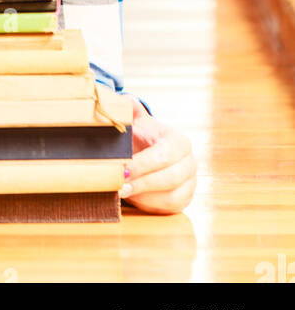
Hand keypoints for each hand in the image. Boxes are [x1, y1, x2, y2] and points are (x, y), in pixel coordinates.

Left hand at [119, 97, 196, 213]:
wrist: (149, 152)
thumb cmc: (142, 137)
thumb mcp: (137, 122)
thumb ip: (130, 110)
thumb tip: (125, 100)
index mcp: (180, 141)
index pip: (164, 155)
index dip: (143, 164)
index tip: (122, 169)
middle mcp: (190, 163)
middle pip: (170, 178)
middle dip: (142, 183)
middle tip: (119, 186)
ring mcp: (190, 183)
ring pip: (172, 196)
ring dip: (145, 197)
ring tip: (123, 193)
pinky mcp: (184, 200)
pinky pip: (171, 208)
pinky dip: (151, 206)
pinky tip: (134, 199)